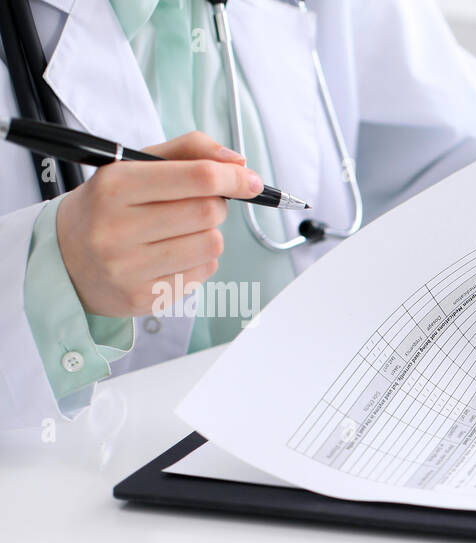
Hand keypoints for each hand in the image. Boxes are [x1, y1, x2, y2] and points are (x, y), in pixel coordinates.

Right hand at [56, 131, 264, 317]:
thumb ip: (188, 151)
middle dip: (217, 206)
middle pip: (210, 213)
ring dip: (209, 235)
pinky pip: (203, 274)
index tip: (249, 180)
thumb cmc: (109, 206)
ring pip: (211, 245)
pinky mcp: (143, 297)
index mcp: (116, 185)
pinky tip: (171, 255)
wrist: (65, 257)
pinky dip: (199, 261)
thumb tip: (237, 161)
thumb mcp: (135, 165)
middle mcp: (117, 227)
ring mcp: (129, 267)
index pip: (197, 178)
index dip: (234, 178)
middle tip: (200, 205)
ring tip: (180, 231)